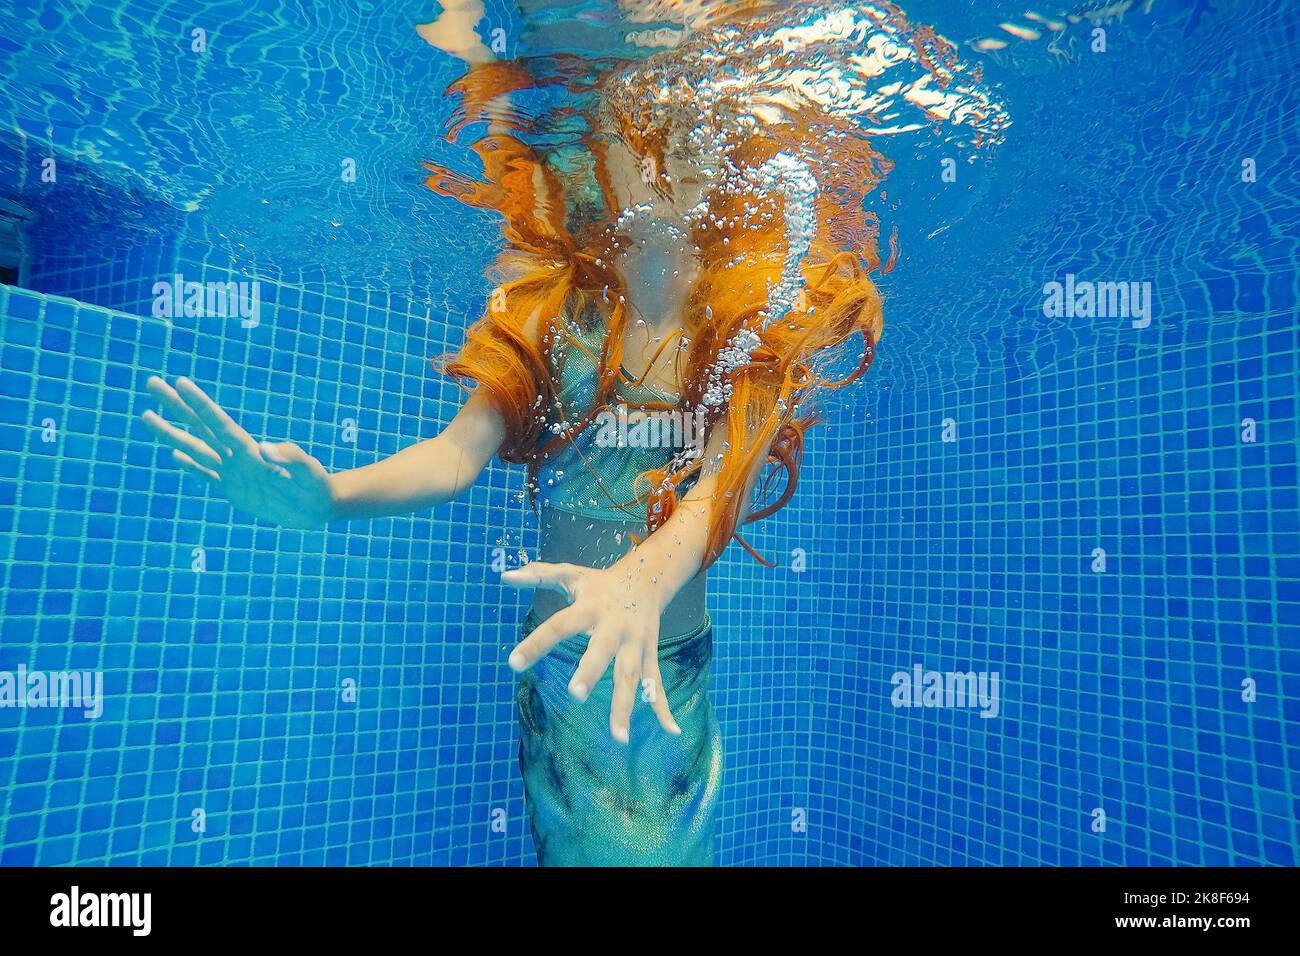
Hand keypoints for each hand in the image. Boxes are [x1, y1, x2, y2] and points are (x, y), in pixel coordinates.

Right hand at [139, 375, 335, 529]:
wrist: (319, 508)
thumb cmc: (318, 487)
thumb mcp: (310, 473)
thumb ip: (291, 458)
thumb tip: (263, 446)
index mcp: (250, 451)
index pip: (218, 422)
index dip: (198, 403)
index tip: (179, 381)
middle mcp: (236, 457)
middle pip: (198, 427)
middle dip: (174, 406)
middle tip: (151, 382)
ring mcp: (232, 473)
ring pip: (195, 449)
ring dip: (171, 433)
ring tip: (147, 415)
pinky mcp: (233, 491)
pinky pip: (206, 476)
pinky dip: (190, 466)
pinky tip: (174, 454)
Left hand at [501, 561, 681, 743]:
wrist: (649, 579)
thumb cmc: (599, 584)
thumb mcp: (571, 575)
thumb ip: (538, 576)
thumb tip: (504, 576)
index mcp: (590, 608)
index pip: (559, 626)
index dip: (537, 643)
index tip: (513, 663)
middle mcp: (615, 627)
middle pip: (603, 651)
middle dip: (591, 672)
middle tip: (575, 695)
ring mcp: (635, 644)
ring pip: (631, 676)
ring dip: (625, 706)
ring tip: (619, 737)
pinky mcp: (649, 655)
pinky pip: (656, 684)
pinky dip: (664, 707)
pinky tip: (670, 731)